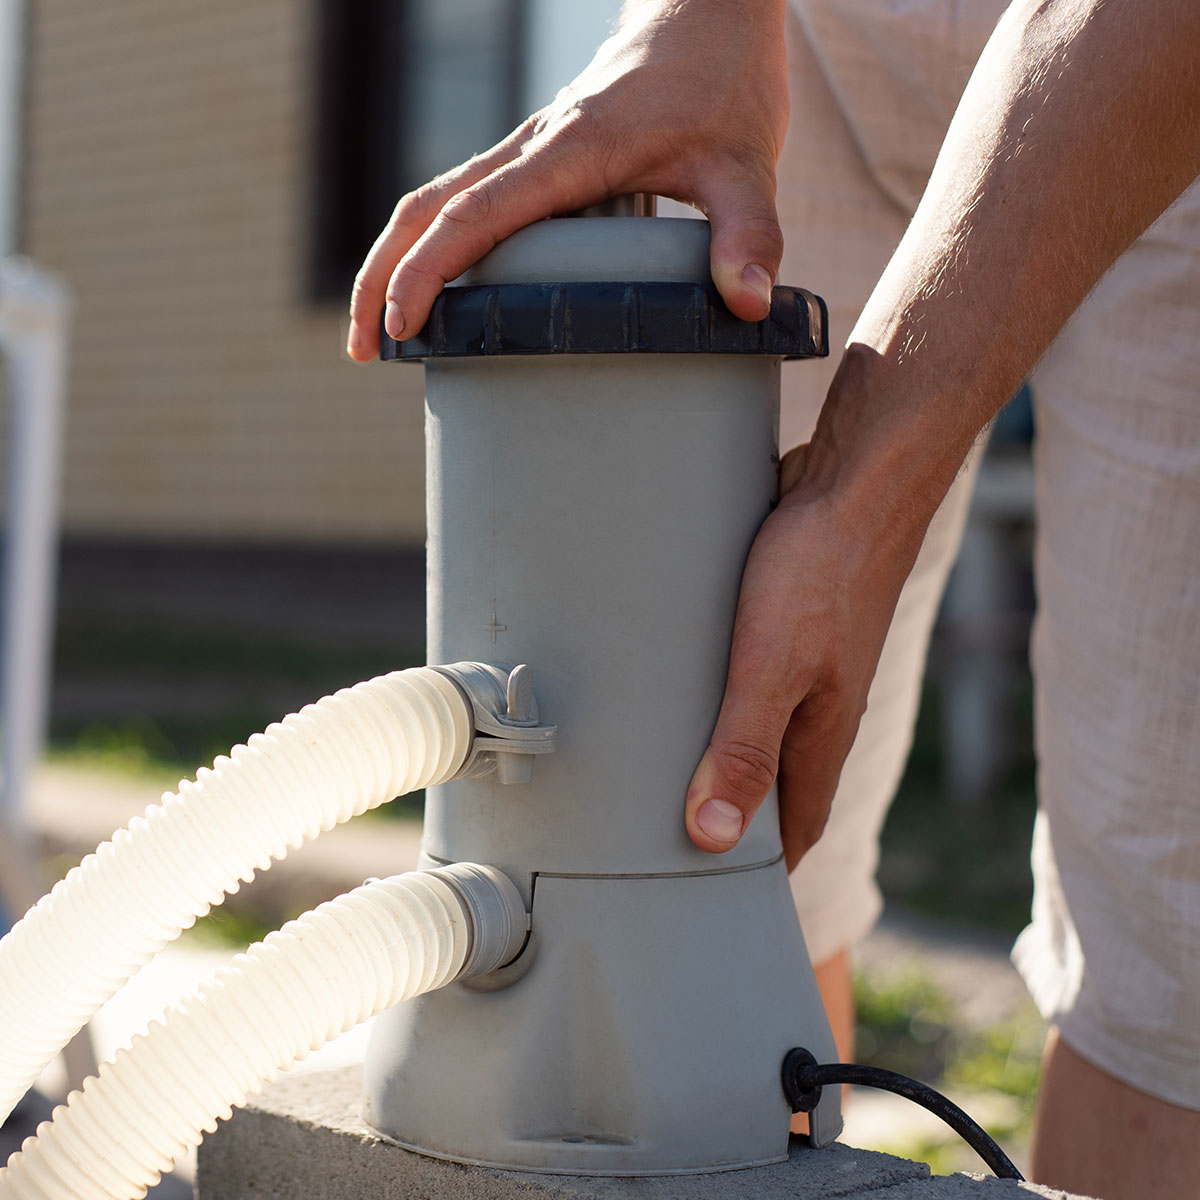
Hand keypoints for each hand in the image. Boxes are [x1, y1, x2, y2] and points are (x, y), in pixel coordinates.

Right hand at [347, 0, 789, 361]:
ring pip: (435, 199)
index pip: (477, 214)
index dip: (430, 272)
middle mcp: (535, 147)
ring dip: (395, 260)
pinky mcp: (538, 157)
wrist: (707, 10)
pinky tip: (441, 290)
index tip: (402, 329)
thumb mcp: (749, 162)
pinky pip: (466, 199)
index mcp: (572, 150)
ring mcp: (530, 150)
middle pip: (426, 206)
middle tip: (364, 351)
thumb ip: (749, 233)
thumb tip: (745, 305)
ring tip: (381, 332)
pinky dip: (434, 244)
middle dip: (382, 277)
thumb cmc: (725, 81)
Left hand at [683, 377, 941, 870]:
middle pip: (774, 783)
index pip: (793, 829)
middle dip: (733, 817)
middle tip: (669, 842)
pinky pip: (748, 679)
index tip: (719, 903)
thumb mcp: (772, 668)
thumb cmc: (819, 572)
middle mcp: (818, 707)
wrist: (856, 482)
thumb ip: (744, 749)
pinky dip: (717, 699)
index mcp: (822, 736)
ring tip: (660, 773)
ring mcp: (805, 664)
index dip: (760, 870)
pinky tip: (678, 690)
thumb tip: (712, 837)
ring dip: (721, 754)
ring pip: (759, 728)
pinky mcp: (785, 623)